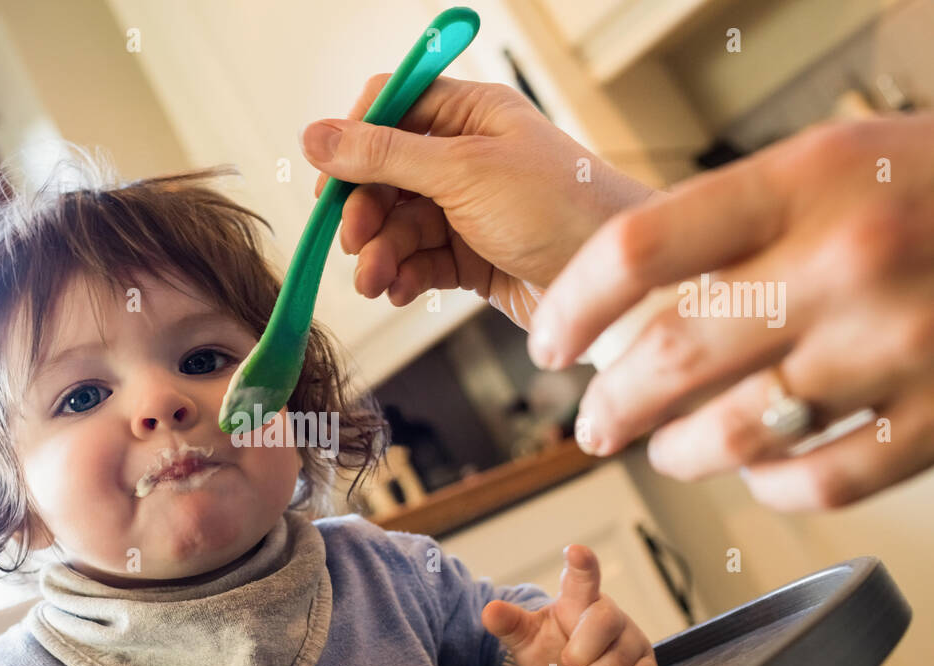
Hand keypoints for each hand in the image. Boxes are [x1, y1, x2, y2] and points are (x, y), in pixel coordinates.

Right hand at [299, 74, 655, 325]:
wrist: (618, 287)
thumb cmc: (560, 208)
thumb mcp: (462, 172)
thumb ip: (384, 155)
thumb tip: (315, 134)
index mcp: (470, 114)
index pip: (390, 108)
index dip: (354, 142)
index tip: (332, 182)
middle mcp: (467, 157)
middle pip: (385, 174)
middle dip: (365, 211)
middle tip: (354, 242)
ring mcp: (469, 209)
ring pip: (399, 225)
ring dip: (379, 253)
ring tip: (375, 281)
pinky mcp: (473, 256)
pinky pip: (420, 261)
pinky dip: (404, 276)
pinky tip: (400, 290)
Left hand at [482, 544, 657, 665]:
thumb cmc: (551, 653)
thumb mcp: (526, 639)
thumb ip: (510, 624)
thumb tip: (488, 611)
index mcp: (577, 599)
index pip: (581, 577)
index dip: (581, 564)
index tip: (576, 551)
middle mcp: (608, 615)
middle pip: (604, 620)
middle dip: (584, 648)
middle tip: (568, 665)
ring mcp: (630, 641)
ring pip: (619, 658)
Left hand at [528, 112, 933, 509]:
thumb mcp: (841, 160)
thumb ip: (742, 220)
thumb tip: (630, 297)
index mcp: (808, 182)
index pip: (638, 249)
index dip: (571, 307)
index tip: (545, 341)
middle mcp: (847, 264)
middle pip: (669, 359)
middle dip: (608, 404)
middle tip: (590, 421)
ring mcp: (900, 346)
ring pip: (732, 435)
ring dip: (674, 453)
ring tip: (660, 449)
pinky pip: (819, 481)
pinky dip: (768, 487)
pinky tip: (754, 475)